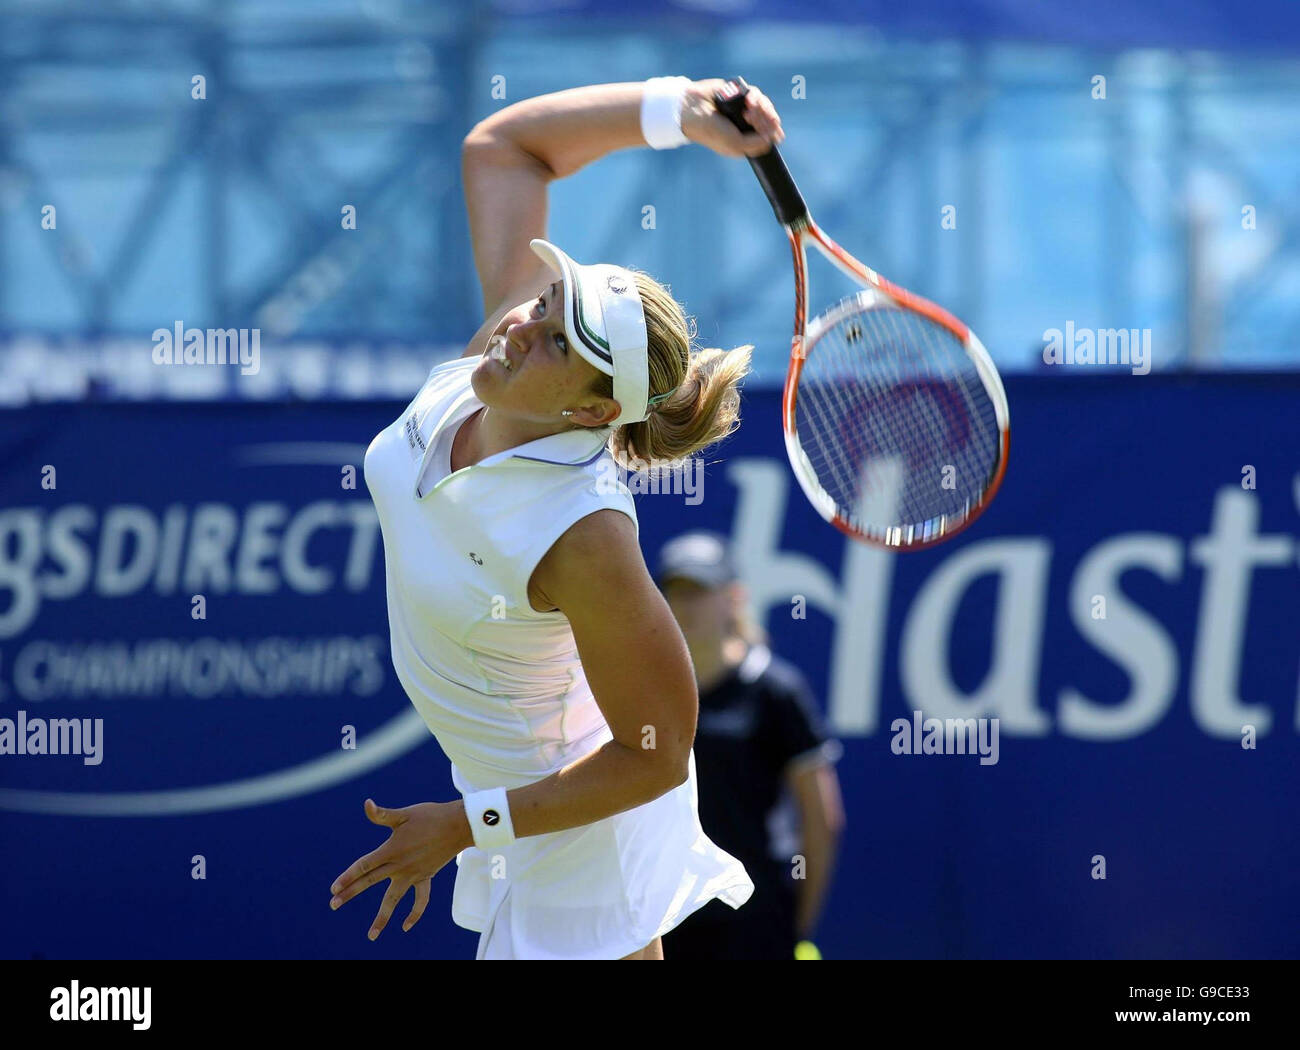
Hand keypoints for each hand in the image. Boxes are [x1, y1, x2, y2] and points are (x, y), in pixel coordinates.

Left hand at [329, 798, 467, 940]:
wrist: (458, 826)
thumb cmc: (430, 816)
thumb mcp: (404, 814)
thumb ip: (382, 814)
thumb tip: (366, 804)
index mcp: (391, 850)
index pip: (364, 865)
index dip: (347, 876)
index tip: (334, 888)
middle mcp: (400, 866)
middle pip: (370, 882)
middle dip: (350, 893)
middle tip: (333, 904)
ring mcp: (413, 874)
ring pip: (393, 899)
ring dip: (382, 917)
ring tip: (371, 936)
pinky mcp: (425, 877)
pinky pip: (420, 900)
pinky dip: (414, 914)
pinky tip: (405, 926)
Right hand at [681, 78, 784, 157]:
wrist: (694, 110)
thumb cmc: (711, 131)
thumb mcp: (735, 144)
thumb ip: (757, 143)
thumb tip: (775, 137)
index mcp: (747, 140)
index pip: (770, 136)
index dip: (772, 132)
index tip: (766, 131)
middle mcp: (748, 125)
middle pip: (771, 120)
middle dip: (764, 118)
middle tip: (748, 118)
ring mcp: (745, 109)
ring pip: (766, 106)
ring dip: (760, 108)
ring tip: (746, 110)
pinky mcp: (741, 94)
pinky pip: (757, 94)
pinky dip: (755, 98)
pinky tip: (746, 102)